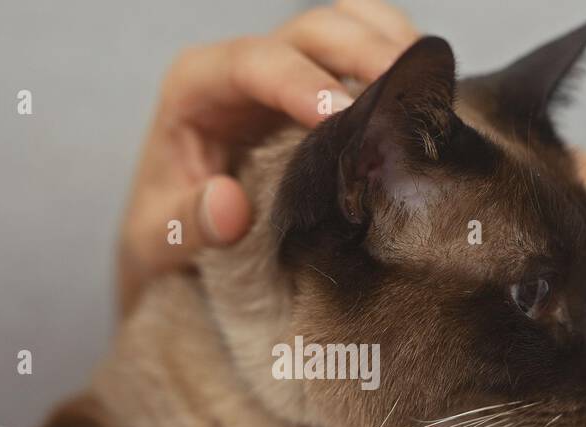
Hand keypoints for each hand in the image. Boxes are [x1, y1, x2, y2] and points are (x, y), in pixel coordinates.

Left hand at [117, 0, 418, 314]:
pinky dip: (399, 61)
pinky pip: (367, 50)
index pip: (254, 63)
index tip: (345, 113)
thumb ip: (185, 224)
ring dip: (392, 49)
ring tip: (429, 91)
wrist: (177, 241)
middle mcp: (244, 66)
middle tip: (407, 94)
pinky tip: (426, 98)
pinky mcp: (323, 89)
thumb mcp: (156, 238)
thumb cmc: (164, 234)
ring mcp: (288, 73)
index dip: (302, 82)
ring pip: (348, 26)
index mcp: (197, 86)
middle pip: (312, 31)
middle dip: (364, 53)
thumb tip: (229, 208)